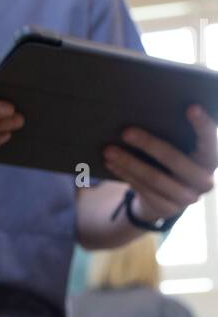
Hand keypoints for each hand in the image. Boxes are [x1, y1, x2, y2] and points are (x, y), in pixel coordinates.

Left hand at [103, 105, 216, 221]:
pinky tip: (111, 164)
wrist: (167, 196)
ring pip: (154, 178)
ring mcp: (187, 198)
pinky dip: (125, 174)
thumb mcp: (180, 148)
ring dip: (129, 162)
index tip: (190, 107)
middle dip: (148, 144)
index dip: (202, 125)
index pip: (210, 141)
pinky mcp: (167, 209)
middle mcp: (204, 181)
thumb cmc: (172, 160)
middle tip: (125, 131)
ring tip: (109, 150)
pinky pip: (143, 190)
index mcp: (210, 159)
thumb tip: (144, 111)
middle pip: (175, 160)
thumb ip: (174, 134)